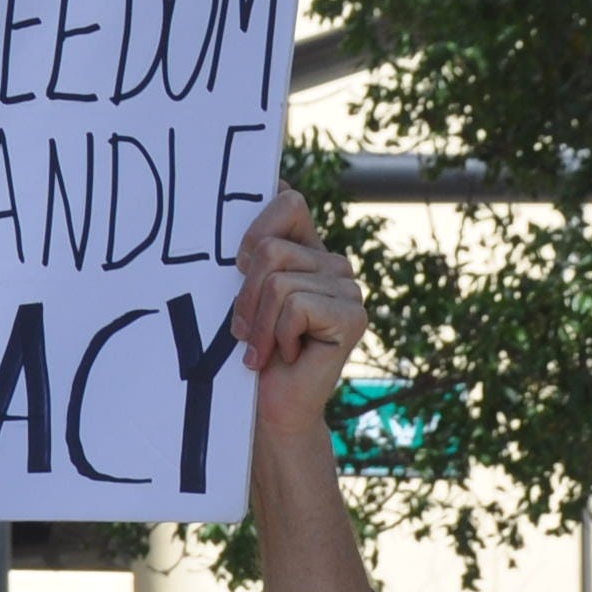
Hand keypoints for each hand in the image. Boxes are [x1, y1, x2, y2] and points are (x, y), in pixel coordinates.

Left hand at [228, 188, 365, 426]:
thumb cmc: (249, 350)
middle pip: (269, 248)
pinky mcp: (353, 315)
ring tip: (263, 349)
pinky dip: (278, 336)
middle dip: (245, 295)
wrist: (269, 409)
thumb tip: (271, 182)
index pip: (288, 201)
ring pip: (279, 281)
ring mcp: (348, 288)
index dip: (255, 228)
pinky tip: (288, 355)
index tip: (237, 265)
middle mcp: (332, 263)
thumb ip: (251, 250)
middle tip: (244, 330)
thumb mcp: (241, 293)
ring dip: (258, 324)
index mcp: (307, 249)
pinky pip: (296, 306)